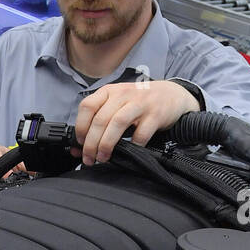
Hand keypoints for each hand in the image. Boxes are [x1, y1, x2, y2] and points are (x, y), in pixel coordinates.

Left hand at [75, 80, 199, 164]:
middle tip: (89, 158)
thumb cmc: (139, 103)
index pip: (87, 106)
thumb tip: (77, 149)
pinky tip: (128, 152)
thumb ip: (98, 122)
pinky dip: (133, 146)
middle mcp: (123, 94)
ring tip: (103, 157)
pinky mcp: (155, 114)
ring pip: (117, 124)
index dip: (81, 127)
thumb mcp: (117, 105)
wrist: (171, 95)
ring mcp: (140, 103)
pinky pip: (141, 134)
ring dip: (106, 144)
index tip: (80, 143)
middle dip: (91, 143)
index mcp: (109, 91)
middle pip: (100, 119)